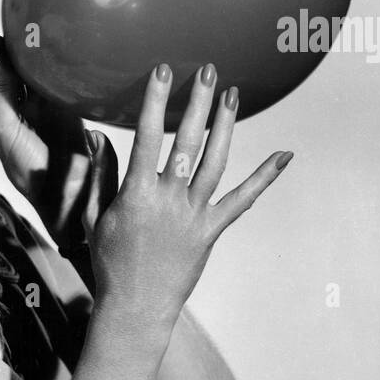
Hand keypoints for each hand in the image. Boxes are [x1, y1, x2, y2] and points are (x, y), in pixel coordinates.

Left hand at [0, 32, 115, 245]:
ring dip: (40, 55)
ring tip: (41, 32)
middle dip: (18, 49)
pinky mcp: (69, 107)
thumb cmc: (31, 171)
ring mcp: (46, 107)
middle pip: (17, 69)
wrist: (68, 196)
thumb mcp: (7, 129)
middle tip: (22, 26)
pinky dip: (62, 66)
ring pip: (40, 72)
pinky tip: (62, 50)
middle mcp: (21, 108)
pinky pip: (63, 80)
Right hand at [89, 63, 290, 329]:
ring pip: (215, 163)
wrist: (136, 307)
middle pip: (188, 143)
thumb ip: (101, 174)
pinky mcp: (211, 231)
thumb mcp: (94, 216)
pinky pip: (242, 201)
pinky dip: (264, 178)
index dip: (157, 102)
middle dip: (199, 103)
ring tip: (233, 95)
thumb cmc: (108, 262)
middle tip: (209, 71)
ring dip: (226, 126)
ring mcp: (194, 216)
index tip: (163, 72)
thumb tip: (97, 136)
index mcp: (136, 195)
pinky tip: (284, 156)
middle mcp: (169, 201)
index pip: (148, 138)